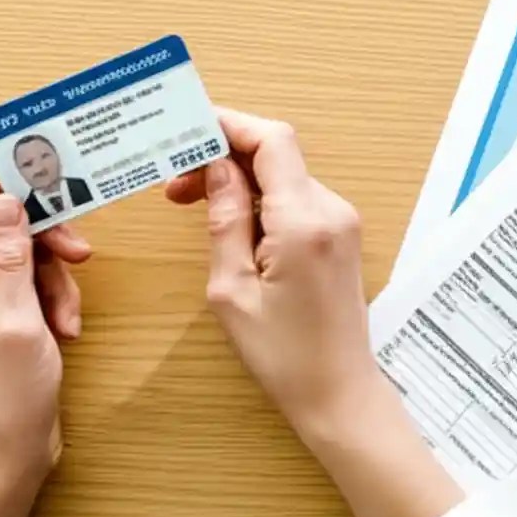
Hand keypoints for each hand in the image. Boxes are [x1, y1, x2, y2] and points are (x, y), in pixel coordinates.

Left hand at [0, 171, 90, 516]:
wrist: (4, 466)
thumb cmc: (3, 404)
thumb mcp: (16, 323)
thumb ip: (11, 257)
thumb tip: (5, 200)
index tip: (29, 186)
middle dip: (35, 238)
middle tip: (77, 248)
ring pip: (15, 260)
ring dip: (51, 276)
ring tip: (69, 313)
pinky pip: (25, 289)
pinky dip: (51, 300)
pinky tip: (67, 328)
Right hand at [167, 108, 462, 516]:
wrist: (338, 393)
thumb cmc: (283, 355)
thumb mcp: (232, 288)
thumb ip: (224, 219)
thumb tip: (216, 168)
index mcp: (305, 221)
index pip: (271, 140)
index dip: (228, 124)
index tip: (185, 129)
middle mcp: (331, 211)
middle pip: (275, 153)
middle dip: (222, 155)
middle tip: (174, 184)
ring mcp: (342, 222)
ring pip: (283, 175)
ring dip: (238, 179)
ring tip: (191, 203)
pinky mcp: (341, 236)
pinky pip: (295, 199)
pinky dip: (259, 198)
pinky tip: (228, 221)